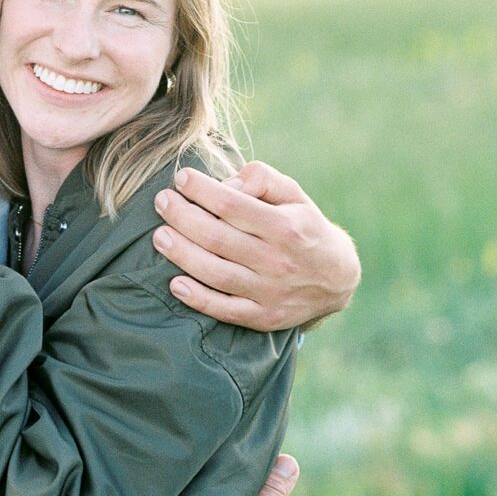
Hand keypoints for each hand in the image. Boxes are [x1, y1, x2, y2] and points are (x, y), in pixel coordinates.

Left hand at [152, 160, 359, 330]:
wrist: (337, 279)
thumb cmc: (304, 227)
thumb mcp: (294, 195)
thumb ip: (261, 180)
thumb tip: (226, 185)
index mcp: (286, 227)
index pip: (233, 205)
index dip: (202, 190)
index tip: (181, 178)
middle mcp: (277, 261)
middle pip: (217, 238)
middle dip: (182, 217)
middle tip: (162, 202)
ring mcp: (269, 292)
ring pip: (216, 273)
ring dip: (182, 254)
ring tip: (159, 236)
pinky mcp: (263, 317)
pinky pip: (225, 310)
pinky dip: (197, 299)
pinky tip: (174, 283)